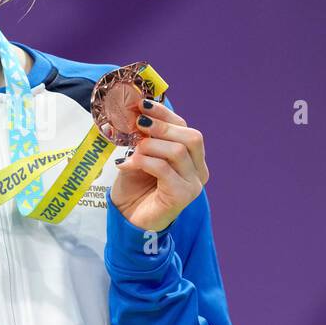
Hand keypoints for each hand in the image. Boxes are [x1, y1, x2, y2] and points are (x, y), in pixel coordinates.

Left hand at [109, 96, 209, 232]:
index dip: (165, 114)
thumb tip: (138, 111)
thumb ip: (145, 137)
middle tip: (138, 124)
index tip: (143, 104)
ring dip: (150, 146)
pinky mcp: (182, 196)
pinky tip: (128, 165)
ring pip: (178, 151)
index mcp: (192, 158)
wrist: (127, 220)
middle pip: (191, 137)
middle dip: (162, 126)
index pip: (185, 127)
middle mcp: (198, 171)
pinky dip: (144, 162)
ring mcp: (193, 185)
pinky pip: (164, 169)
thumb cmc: (134, 187)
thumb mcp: (140, 155)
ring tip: (132, 151)